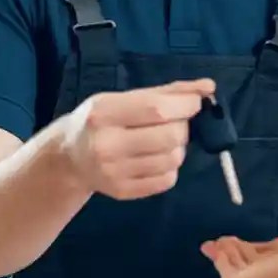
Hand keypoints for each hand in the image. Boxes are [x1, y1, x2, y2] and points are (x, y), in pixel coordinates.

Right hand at [57, 78, 215, 200]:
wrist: (69, 157)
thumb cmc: (100, 120)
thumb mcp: (124, 98)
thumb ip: (167, 92)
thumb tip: (208, 86)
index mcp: (104, 113)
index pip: (157, 109)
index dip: (186, 105)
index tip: (195, 103)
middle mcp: (106, 144)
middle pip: (170, 137)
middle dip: (183, 127)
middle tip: (175, 123)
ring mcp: (114, 172)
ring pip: (172, 160)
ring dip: (178, 148)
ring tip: (164, 141)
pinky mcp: (122, 191)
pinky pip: (167, 180)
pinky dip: (171, 168)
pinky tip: (156, 158)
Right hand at [201, 201, 277, 277]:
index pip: (261, 253)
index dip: (245, 246)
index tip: (229, 238)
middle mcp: (272, 269)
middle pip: (244, 263)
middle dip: (227, 253)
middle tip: (211, 242)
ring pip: (235, 269)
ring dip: (223, 256)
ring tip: (212, 243)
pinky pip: (230, 276)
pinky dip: (222, 263)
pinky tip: (218, 248)